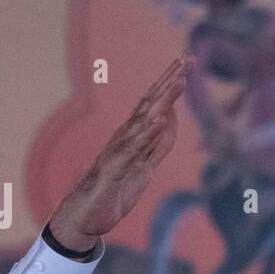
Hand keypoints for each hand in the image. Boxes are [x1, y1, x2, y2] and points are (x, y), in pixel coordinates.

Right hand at [49, 52, 194, 251]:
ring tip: (180, 80)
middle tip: (188, 57)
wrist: (87, 216)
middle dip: (170, 80)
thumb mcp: (146, 165)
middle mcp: (127, 136)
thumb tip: (170, 118)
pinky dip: (148, 134)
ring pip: (145, 120)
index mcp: (135, 135)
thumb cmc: (115, 190)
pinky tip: (160, 119)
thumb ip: (159, 143)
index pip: (155, 103)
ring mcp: (121, 150)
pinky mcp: (116, 168)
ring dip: (163, 100)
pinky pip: (135, 149)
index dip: (170, 82)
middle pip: (151, 103)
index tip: (186, 60)